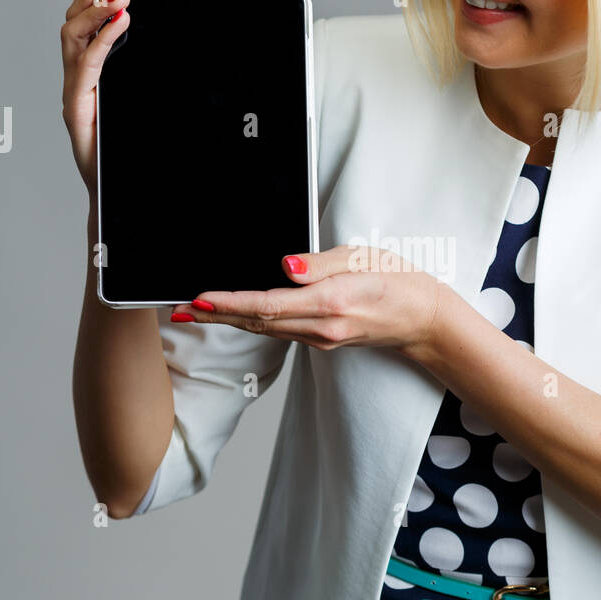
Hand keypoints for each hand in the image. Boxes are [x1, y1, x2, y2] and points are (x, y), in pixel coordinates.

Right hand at [60, 0, 133, 194]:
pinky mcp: (76, 107)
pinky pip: (87, 66)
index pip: (89, 22)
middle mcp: (77, 77)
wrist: (113, 190)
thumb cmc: (126, 149)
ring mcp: (74, 90)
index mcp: (90, 73)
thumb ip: (150, 78)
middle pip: (75, 20)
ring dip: (96, 9)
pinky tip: (121, 23)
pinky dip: (103, 40)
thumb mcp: (142, 104)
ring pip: (72, 36)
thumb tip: (182, 45)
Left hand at [173, 244, 444, 355]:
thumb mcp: (363, 259)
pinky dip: (250, 322)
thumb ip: (320, 263)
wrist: (422, 319)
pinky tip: (233, 315)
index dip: (229, 303)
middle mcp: (321, 328)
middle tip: (178, 309)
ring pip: (264, 329)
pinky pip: (278, 331)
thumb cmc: (397, 281)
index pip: (268, 303)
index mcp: (330, 303)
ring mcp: (320, 339)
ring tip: (192, 313)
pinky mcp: (320, 341)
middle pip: (257, 321)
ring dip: (227, 320)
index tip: (199, 299)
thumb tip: (285, 266)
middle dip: (215, 315)